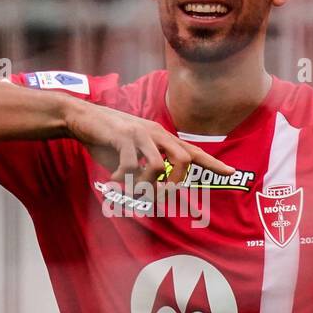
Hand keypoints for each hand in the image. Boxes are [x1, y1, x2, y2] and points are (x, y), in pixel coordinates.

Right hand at [62, 98, 236, 188]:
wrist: (81, 117)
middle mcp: (155, 133)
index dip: (212, 163)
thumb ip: (143, 173)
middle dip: (175, 183)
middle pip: (183, 159)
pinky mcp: (122, 136)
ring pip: (158, 165)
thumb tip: (151, 195)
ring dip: (145, 184)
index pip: (192, 151)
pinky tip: (111, 181)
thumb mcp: (130, 157)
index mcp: (161, 138)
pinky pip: (131, 165)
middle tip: (160, 195)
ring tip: (128, 188)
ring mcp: (140, 133)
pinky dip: (122, 179)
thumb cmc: (107, 140)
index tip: (231, 173)